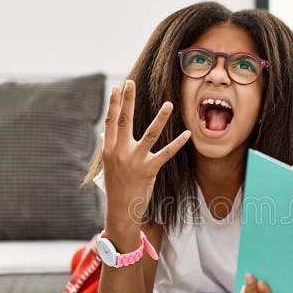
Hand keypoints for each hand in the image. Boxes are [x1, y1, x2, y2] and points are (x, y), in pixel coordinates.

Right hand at [102, 80, 190, 229]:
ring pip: (150, 134)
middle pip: (124, 121)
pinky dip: (178, 143)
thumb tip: (104, 133)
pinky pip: (166, 153)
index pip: (110, 121)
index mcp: (108, 150)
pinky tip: (187, 133)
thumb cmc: (117, 186)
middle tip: (131, 81)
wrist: (120, 210)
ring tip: (169, 104)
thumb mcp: (108, 166)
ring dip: (161, 118)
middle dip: (127, 100)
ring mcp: (135, 161)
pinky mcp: (149, 170)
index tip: (116, 87)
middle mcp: (120, 152)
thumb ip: (108, 147)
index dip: (114, 104)